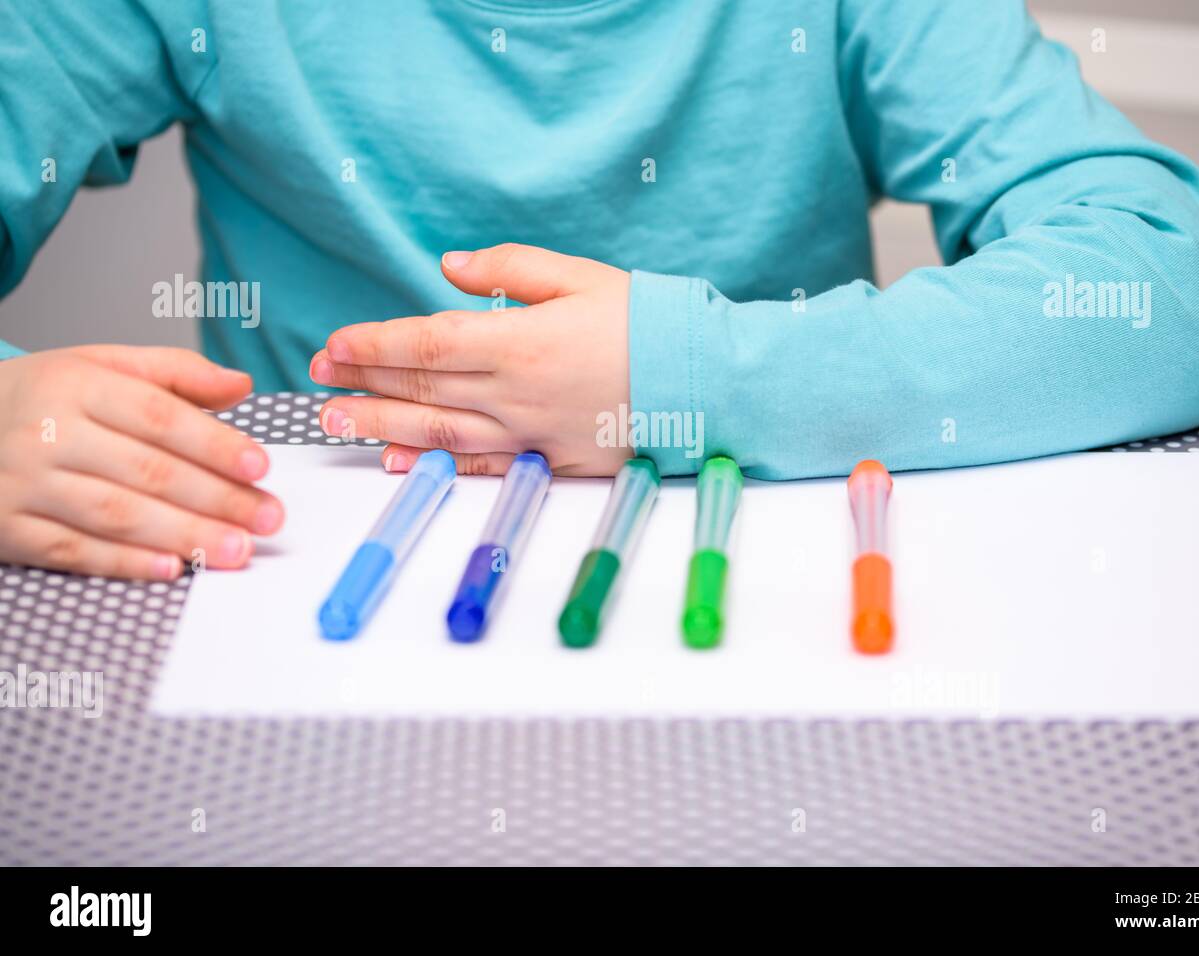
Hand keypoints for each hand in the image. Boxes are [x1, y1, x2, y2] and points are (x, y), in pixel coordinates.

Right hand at [0, 346, 282, 579]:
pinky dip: (126, 563)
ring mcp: (24, 483)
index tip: (261, 467)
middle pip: (147, 470)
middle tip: (267, 518)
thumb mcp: (100, 365)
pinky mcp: (9, 528)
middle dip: (216, 498)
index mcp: (76, 385)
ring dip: (184, 535)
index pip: (159, 416)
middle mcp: (47, 433)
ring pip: (116, 514)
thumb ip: (175, 373)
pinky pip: (74, 550)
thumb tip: (241, 385)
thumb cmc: (42, 397)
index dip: (214, 443)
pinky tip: (173, 568)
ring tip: (236, 549)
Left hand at [309, 243, 631, 475]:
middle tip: (317, 379)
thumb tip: (447, 266)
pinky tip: (398, 461)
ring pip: (438, 431)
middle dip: (362, 382)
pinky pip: (480, 465)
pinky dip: (435, 464)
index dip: (373, 346)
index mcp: (520, 341)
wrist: (704, 384)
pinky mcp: (548, 460)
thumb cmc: (646, 322)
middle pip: (421, 388)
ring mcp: (530, 432)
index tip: (334, 344)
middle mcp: (516, 392)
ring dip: (380, 426)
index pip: (426, 344)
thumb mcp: (579, 276)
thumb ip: (508, 268)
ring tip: (335, 421)